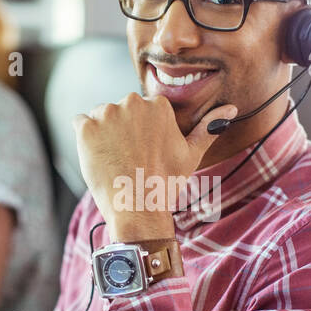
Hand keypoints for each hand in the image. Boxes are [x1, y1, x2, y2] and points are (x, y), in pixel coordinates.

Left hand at [73, 93, 235, 240]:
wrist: (137, 208)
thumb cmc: (165, 182)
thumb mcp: (191, 154)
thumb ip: (208, 127)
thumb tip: (231, 108)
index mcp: (157, 105)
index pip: (141, 110)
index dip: (140, 133)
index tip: (143, 152)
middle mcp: (132, 102)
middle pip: (119, 111)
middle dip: (121, 131)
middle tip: (129, 159)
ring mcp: (107, 113)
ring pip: (99, 117)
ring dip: (103, 134)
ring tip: (115, 160)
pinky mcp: (86, 127)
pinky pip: (79, 123)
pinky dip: (85, 139)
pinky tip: (99, 158)